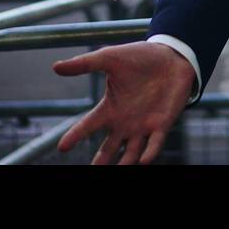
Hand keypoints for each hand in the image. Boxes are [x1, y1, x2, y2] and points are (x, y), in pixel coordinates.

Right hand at [53, 41, 196, 164]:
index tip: (62, 147)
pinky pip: (154, 144)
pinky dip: (148, 154)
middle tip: (92, 172)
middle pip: (108, 149)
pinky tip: (142, 162)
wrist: (172, 56)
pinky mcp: (162, 124)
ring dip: (124, 164)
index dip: (74, 135)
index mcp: (110, 108)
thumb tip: (56, 66)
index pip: (87, 125)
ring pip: (130, 153)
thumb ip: (85, 64)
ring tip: (116, 172)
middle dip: (100, 162)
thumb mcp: (110, 58)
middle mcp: (124, 121)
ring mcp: (143, 125)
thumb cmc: (139, 56)